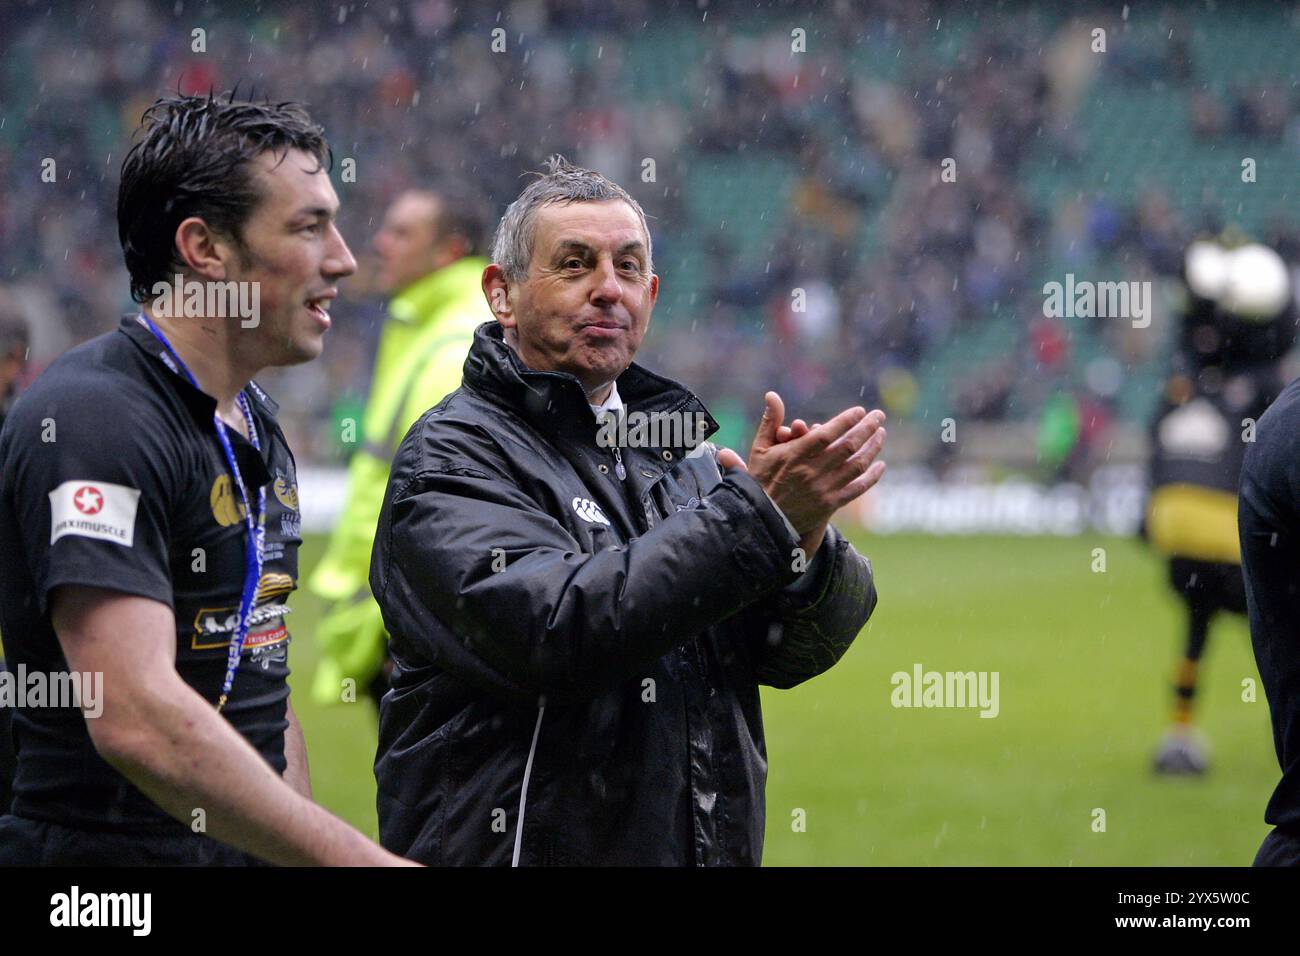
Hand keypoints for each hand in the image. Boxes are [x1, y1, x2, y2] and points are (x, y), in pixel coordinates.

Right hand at [716, 392, 885, 541]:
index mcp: (795, 455)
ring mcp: (823, 489)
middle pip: (848, 446)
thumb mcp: (760, 449)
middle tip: (879, 416)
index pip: (827, 433)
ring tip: (881, 434)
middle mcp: (812, 471)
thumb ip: (770, 421)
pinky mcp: (830, 505)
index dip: (846, 420)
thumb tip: (772, 394)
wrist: (763, 518)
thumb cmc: (761, 479)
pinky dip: (872, 476)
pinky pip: (857, 488)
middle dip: (867, 428)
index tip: (860, 410)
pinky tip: (880, 465)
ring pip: (856, 465)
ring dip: (872, 448)